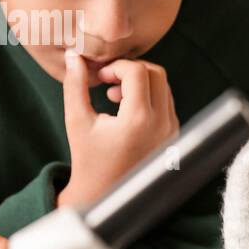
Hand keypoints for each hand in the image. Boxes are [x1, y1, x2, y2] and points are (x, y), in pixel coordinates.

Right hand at [58, 53, 178, 207]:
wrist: (105, 194)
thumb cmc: (88, 159)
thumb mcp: (77, 121)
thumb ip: (75, 85)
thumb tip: (74, 55)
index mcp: (139, 120)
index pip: (138, 72)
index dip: (116, 66)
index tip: (99, 76)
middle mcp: (162, 124)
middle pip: (156, 73)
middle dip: (130, 70)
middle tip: (107, 81)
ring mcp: (172, 130)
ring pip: (164, 86)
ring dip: (140, 82)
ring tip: (113, 96)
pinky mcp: (173, 135)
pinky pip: (167, 102)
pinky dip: (148, 96)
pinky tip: (125, 108)